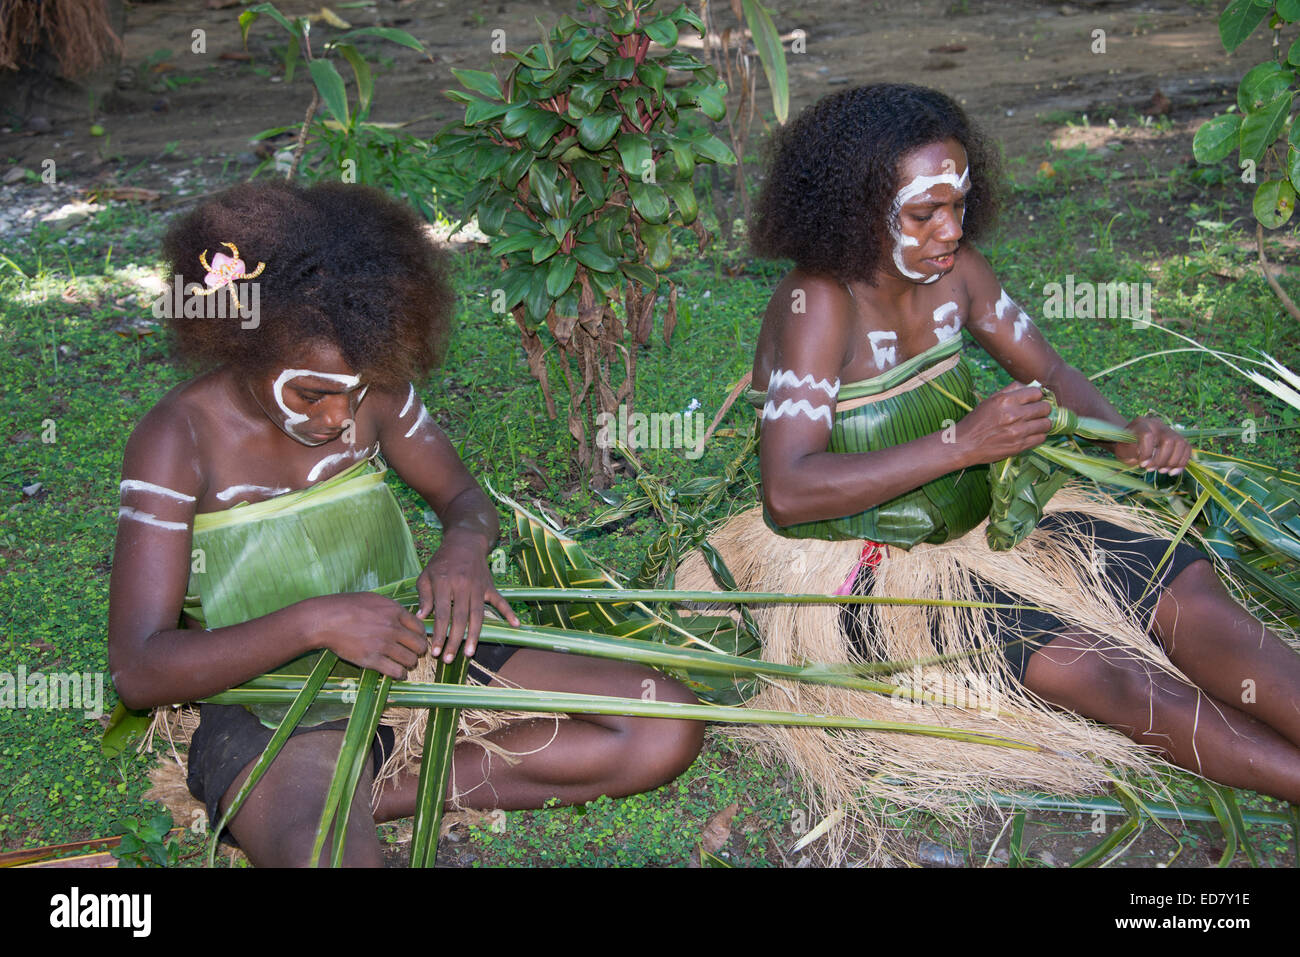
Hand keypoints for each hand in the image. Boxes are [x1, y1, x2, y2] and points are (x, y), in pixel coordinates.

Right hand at [299, 592, 429, 679]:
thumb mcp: (373, 599)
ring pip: (410, 660)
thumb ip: (391, 608)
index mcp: (395, 611)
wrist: (325, 620)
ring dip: (409, 664)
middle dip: (417, 651)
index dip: (420, 636)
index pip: (420, 628)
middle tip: (411, 653)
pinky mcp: (372, 659)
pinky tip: (396, 672)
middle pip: (419, 645)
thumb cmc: (345, 606)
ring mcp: (383, 644)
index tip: (415, 641)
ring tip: (403, 664)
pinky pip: (396, 671)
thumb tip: (403, 616)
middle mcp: (393, 628)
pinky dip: (399, 674)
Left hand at [417, 536, 520, 663]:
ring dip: (474, 635)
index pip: (441, 613)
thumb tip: (420, 618)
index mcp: (444, 583)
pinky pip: (500, 601)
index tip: (434, 651)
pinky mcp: (489, 586)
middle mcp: (462, 586)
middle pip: (459, 618)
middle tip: (449, 659)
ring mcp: (478, 587)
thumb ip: (424, 597)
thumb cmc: (442, 561)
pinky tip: (515, 625)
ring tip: (470, 653)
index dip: (438, 633)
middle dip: (454, 640)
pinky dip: (508, 612)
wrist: (465, 542)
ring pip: (477, 614)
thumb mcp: (426, 575)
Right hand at [956, 383, 1051, 465]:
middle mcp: (1013, 414)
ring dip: (1042, 423)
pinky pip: (1041, 438)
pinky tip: (1030, 435)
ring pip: (1046, 424)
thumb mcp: (990, 400)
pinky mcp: (1019, 446)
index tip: (1035, 400)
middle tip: (1037, 413)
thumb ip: (1010, 390)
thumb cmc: (976, 421)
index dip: (1037, 396)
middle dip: (1043, 409)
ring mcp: (1018, 431)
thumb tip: (1030, 385)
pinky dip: (1038, 436)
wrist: (964, 444)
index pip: (1037, 393)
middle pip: (1045, 408)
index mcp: (1005, 400)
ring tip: (1035, 424)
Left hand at [1114, 416, 1189, 474]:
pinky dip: (1182, 462)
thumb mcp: (1121, 450)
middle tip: (1151, 469)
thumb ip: (1130, 451)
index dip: (1146, 452)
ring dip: (1173, 461)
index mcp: (1141, 424)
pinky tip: (1172, 471)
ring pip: (1181, 444)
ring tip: (1162, 470)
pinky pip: (1187, 448)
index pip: (1148, 435)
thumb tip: (1145, 457)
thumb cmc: (1125, 447)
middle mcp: (1157, 424)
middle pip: (1168, 440)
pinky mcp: (1177, 439)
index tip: (1142, 464)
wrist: (1131, 443)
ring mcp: (1169, 430)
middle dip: (1161, 459)